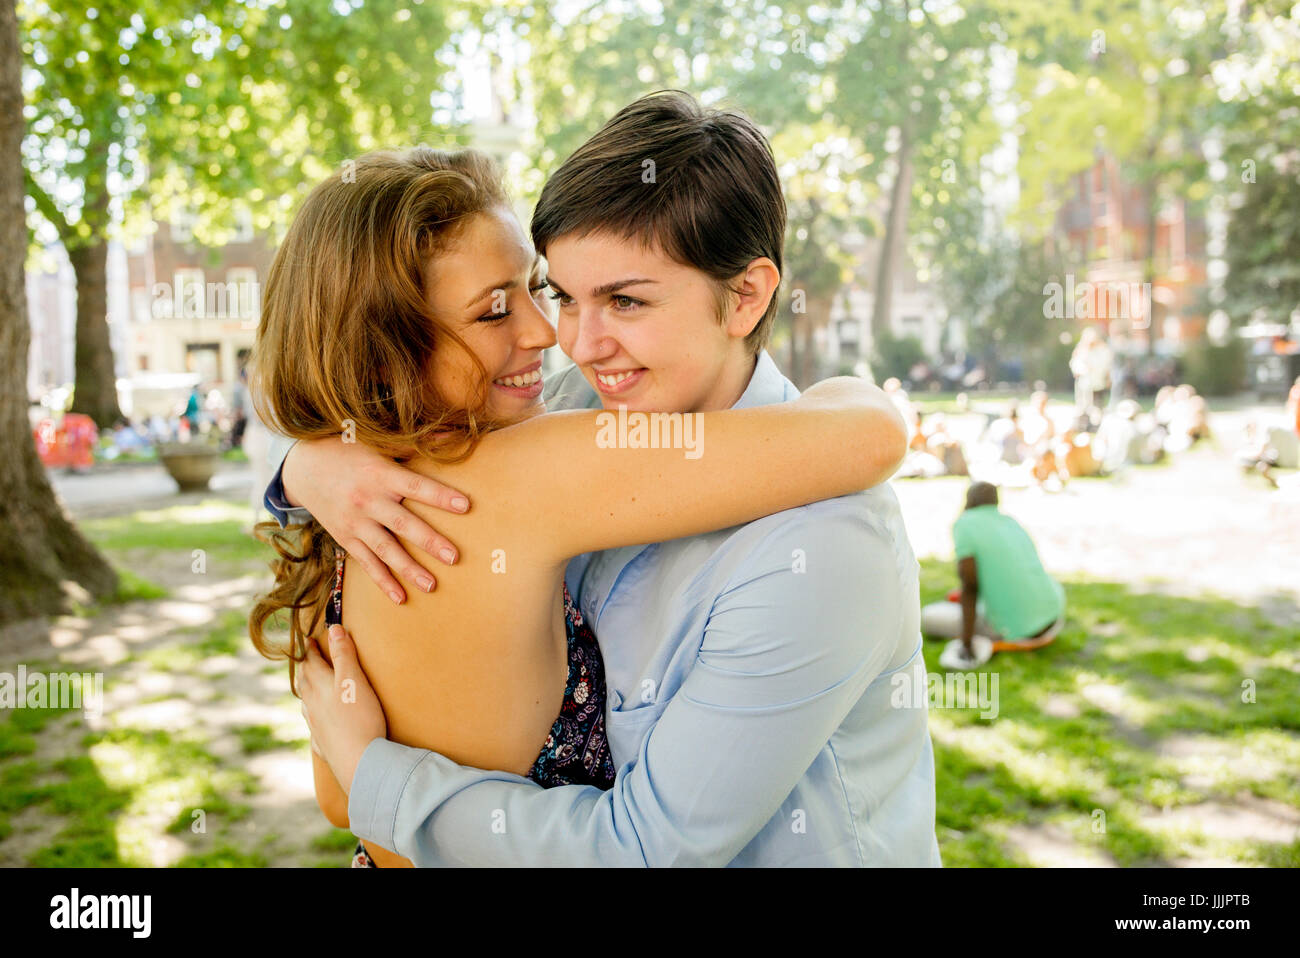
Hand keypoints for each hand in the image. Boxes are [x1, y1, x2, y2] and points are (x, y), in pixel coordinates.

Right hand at [283, 436, 469, 602]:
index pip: (415, 486)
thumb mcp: (376, 442)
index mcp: (379, 474)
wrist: (301, 467)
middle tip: (454, 557)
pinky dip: (382, 581)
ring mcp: (355, 522)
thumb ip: (413, 444)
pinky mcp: (345, 538)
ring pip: (385, 549)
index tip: (465, 506)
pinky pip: (366, 563)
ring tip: (432, 585)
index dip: (440, 496)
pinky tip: (401, 597)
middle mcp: (367, 500)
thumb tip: (450, 436)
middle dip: (429, 541)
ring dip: (409, 569)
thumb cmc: (347, 451)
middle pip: (403, 524)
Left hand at [299, 625, 387, 794]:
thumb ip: (344, 654)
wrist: (359, 762)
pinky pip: (314, 728)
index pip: (310, 662)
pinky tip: (317, 724)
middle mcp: (313, 706)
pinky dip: (314, 719)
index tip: (306, 638)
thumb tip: (333, 629)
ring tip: (309, 686)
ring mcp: (316, 727)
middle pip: (304, 682)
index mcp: (320, 687)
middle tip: (306, 659)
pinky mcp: (324, 744)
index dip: (308, 649)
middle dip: (305, 668)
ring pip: (306, 704)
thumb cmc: (359, 718)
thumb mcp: (354, 680)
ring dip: (306, 691)